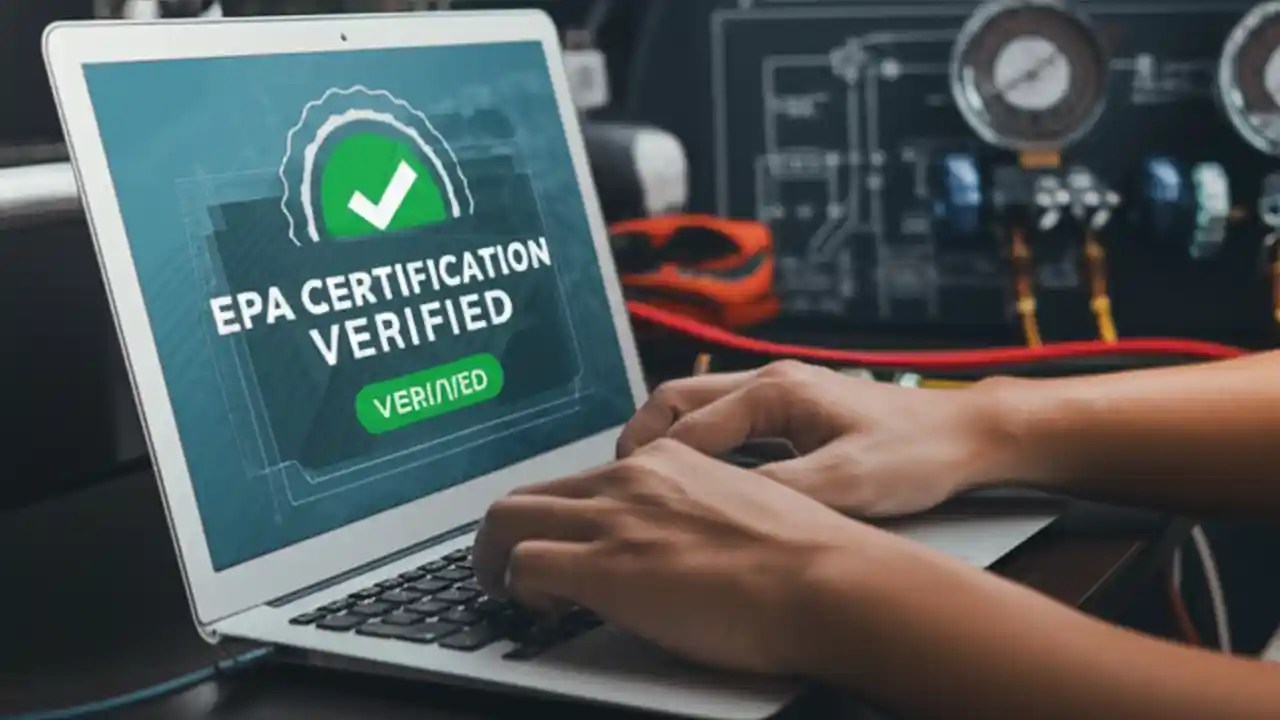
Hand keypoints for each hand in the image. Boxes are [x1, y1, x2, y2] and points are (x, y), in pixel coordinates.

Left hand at [471, 438, 904, 674]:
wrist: (825, 582)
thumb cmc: (802, 559)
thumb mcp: (740, 507)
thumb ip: (693, 511)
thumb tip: (672, 540)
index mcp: (666, 461)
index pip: (581, 480)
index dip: (556, 516)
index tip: (554, 540)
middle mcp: (631, 480)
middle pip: (528, 495)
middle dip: (502, 533)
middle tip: (500, 565)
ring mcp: (615, 521)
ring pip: (507, 522)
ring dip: (494, 559)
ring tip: (502, 590)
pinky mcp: (605, 568)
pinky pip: (523, 567)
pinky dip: (518, 590)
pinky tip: (541, 609)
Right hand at [618, 360, 1019, 517]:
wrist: (969, 434)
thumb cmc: (917, 454)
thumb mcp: (848, 483)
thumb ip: (780, 493)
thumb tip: (717, 509)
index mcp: (776, 391)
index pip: (686, 425)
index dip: (652, 466)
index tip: (628, 501)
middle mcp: (771, 381)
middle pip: (676, 400)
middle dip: (642, 442)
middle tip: (621, 488)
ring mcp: (782, 391)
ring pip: (697, 407)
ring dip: (667, 441)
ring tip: (650, 487)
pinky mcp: (794, 409)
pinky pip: (725, 420)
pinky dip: (699, 445)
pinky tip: (702, 483)